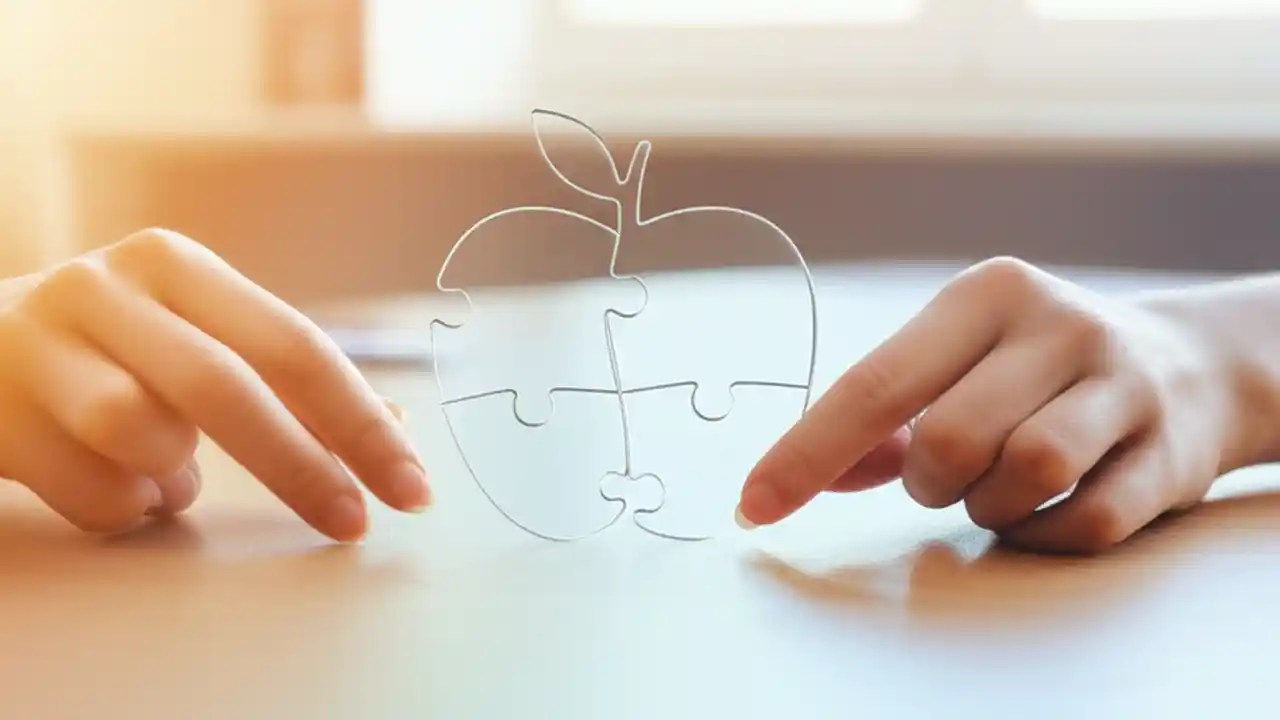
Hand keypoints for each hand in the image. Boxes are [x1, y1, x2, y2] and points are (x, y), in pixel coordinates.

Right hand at [0, 229, 429, 539]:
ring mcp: (34, 341)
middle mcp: (105, 286)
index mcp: (175, 264)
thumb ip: (281, 378)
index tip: (411, 486)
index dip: (360, 422)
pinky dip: (120, 506)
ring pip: (143, 439)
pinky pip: (89, 491)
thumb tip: (397, 427)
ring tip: (163, 472)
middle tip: (350, 525)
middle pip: (227, 387)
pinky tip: (105, 479)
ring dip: (173, 479)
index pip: (294, 345)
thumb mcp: (191, 338)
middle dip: (301, 468)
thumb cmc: (108, 351)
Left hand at [738, 257, 1261, 553]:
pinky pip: (1083, 523)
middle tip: (951, 471)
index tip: (753, 506)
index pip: (873, 384)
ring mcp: (1123, 385)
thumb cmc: (1038, 371)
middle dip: (930, 481)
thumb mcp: (960, 363)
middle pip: (949, 441)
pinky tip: (1052, 506)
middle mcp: (1055, 325)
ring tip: (1003, 485)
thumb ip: (885, 418)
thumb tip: (818, 474)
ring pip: (1024, 475)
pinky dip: (1047, 534)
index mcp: (985, 295)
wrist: (1191, 367)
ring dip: (992, 505)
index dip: (806, 454)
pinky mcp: (1170, 453)